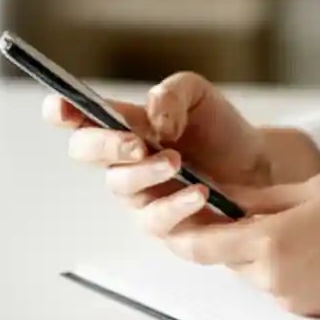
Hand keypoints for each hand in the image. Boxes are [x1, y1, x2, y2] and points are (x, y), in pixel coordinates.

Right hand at [43, 72, 319, 213]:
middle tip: (137, 143)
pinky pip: (156, 220)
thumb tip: (153, 120)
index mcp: (122, 124)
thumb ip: (170, 95)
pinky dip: (176, 205)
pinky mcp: (164, 224)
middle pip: (86, 151)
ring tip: (177, 162)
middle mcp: (122, 160)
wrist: (258, 165)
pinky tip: (199, 192)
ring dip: (144, 173)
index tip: (61, 107)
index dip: (61, 111)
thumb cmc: (219, 129)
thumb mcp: (197, 95)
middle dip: (106, 145)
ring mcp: (140, 194)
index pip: (78, 116)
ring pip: (120, 186)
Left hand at [136, 174, 319, 319]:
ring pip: (252, 271)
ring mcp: (294, 300)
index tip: (169, 207)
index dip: (180, 226)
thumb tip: (224, 196)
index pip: (201, 243)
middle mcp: (274, 280)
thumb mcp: (318, 189)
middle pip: (224, 258)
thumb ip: (264, 198)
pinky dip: (280, 263)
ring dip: (253, 248)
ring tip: (284, 217)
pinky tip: (312, 241)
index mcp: (271, 244)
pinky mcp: (313, 311)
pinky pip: (280, 284)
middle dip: (218, 233)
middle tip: (222, 202)